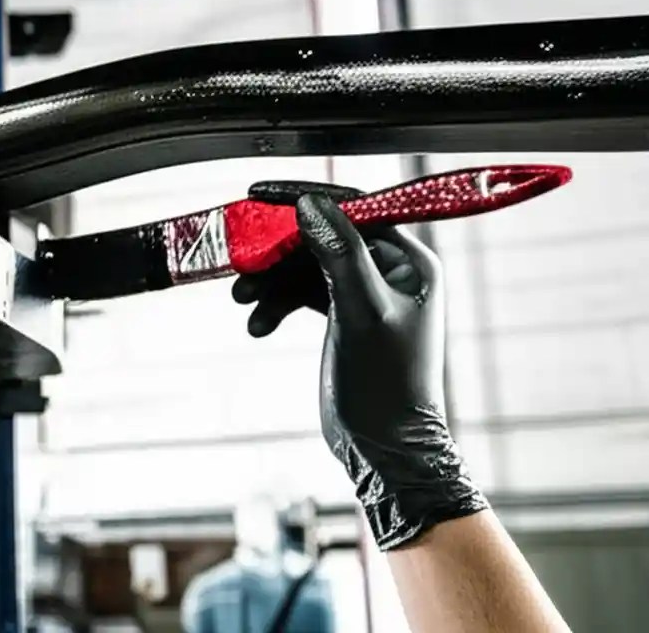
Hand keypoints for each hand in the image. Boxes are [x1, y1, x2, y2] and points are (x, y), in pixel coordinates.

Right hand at [240, 185, 488, 550]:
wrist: (386, 451)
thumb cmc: (386, 386)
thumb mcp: (361, 312)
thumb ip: (338, 254)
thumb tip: (310, 204)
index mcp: (409, 261)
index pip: (353, 209)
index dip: (304, 199)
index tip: (258, 195)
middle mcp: (390, 271)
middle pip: (321, 237)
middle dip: (277, 252)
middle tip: (240, 266)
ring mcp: (366, 294)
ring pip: (306, 267)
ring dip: (271, 282)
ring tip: (243, 302)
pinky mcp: (344, 318)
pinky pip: (303, 295)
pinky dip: (278, 306)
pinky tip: (259, 327)